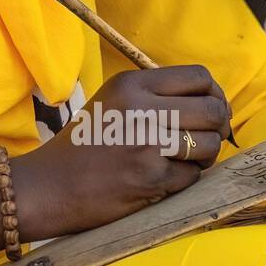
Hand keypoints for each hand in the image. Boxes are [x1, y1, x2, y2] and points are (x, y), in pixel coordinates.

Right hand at [13, 65, 230, 236]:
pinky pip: (192, 176)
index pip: (199, 78)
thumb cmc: (82, 146)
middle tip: (210, 140)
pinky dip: (185, 180)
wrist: (46, 187)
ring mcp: (147, 145)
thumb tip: (213, 103)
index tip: (213, 110)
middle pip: (212, 110)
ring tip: (186, 162)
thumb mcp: (112, 103)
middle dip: (218, 127)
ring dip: (205, 156)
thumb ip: (155, 96)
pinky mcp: (150, 179)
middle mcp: (141, 109)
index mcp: (132, 84)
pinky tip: (165, 180)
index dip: (215, 95)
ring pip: (208, 144)